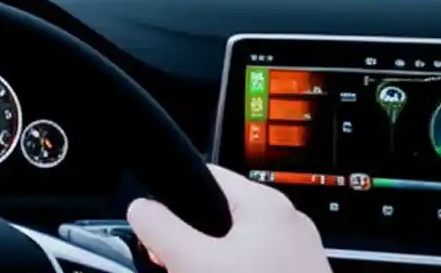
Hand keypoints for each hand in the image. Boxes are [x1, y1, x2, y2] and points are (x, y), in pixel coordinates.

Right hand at [127, 164, 330, 272]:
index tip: (156, 237)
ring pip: (236, 247)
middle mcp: (288, 222)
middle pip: (219, 215)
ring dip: (210, 265)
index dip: (172, 203)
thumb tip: (141, 208)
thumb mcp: (193, 263)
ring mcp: (299, 255)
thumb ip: (159, 228)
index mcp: (265, 204)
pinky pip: (255, 268)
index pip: (204, 177)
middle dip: (190, 243)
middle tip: (175, 269)